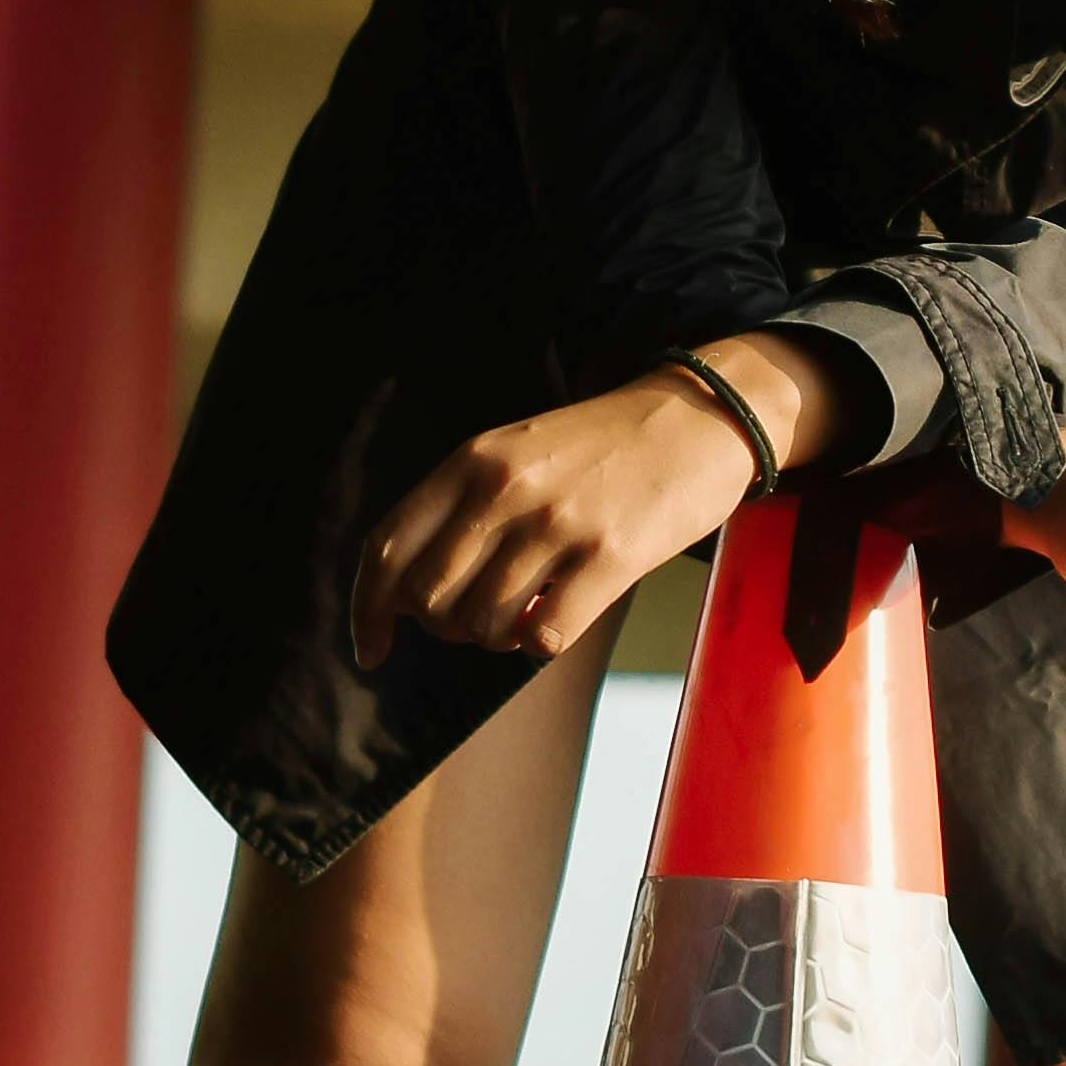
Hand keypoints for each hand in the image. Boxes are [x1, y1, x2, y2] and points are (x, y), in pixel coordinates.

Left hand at [351, 332, 857, 668]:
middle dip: (442, 627)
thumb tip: (413, 594)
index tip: (372, 648)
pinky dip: (537, 644)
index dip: (368, 609)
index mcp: (473, 460)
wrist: (697, 418)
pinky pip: (543, 636)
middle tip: (473, 623)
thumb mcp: (516, 450)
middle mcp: (506, 490)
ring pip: (483, 623)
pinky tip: (553, 619)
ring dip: (494, 638)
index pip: (389, 546)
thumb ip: (463, 505)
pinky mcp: (610, 557)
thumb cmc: (601, 447)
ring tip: (523, 614)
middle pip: (429, 596)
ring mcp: (558, 524)